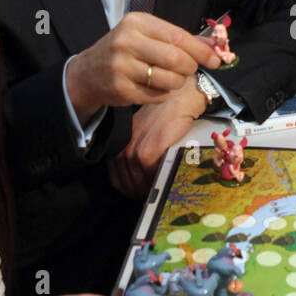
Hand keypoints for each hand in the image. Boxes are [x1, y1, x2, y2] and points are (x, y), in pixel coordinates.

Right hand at [66, 12, 219, 123]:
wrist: (89, 72)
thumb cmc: (125, 50)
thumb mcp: (147, 35)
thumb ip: (180, 39)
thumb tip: (215, 47)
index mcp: (137, 22)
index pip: (178, 36)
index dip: (201, 50)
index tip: (216, 60)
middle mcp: (127, 41)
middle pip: (176, 59)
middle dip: (189, 67)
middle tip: (188, 69)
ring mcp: (122, 66)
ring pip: (169, 80)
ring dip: (177, 82)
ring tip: (169, 78)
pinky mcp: (121, 89)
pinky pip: (158, 96)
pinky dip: (163, 94)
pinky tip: (153, 87)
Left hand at [107, 78, 207, 196]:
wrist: (178, 101)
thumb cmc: (164, 117)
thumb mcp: (143, 135)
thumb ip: (137, 154)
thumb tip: (142, 180)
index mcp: (118, 147)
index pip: (118, 182)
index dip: (131, 191)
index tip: (145, 194)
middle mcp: (122, 151)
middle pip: (128, 187)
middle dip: (142, 194)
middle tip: (157, 194)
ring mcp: (134, 153)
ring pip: (140, 185)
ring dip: (153, 190)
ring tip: (165, 188)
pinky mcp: (148, 154)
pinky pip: (151, 178)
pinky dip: (161, 181)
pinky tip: (169, 178)